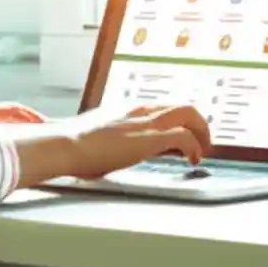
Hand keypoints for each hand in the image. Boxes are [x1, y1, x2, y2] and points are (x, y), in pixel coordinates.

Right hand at [63, 105, 212, 179]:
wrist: (66, 145)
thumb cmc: (76, 146)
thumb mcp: (102, 136)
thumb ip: (116, 139)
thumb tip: (118, 151)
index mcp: (130, 109)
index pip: (165, 109)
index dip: (180, 123)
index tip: (184, 138)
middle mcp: (142, 110)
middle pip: (184, 106)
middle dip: (199, 125)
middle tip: (201, 144)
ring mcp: (146, 122)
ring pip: (189, 114)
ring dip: (201, 134)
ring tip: (201, 152)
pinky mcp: (150, 137)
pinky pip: (184, 137)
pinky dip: (194, 148)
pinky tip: (192, 160)